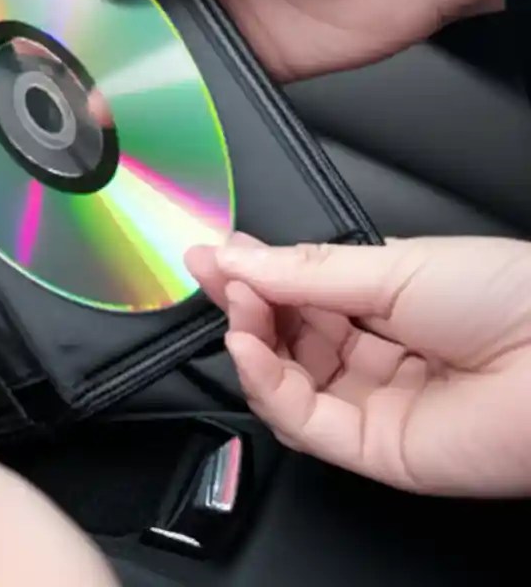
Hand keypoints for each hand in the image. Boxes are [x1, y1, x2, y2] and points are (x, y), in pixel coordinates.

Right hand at [43, 0, 504, 81]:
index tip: (29, 15)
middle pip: (120, 16)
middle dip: (88, 45)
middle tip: (47, 71)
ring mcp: (219, 21)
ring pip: (153, 60)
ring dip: (125, 81)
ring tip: (84, 104)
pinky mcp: (248, 65)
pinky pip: (198, 93)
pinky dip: (174, 109)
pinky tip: (144, 119)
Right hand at [186, 233, 530, 496]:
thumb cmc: (515, 299)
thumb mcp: (394, 265)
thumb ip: (304, 270)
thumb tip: (234, 257)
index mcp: (385, 305)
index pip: (297, 297)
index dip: (251, 278)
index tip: (209, 257)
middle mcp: (375, 357)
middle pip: (283, 340)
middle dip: (244, 307)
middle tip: (219, 278)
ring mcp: (372, 406)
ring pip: (283, 385)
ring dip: (249, 345)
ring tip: (239, 309)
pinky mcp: (373, 451)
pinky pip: (302, 422)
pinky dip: (265, 386)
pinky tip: (249, 349)